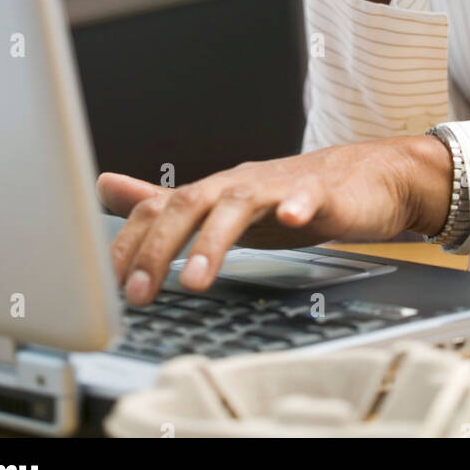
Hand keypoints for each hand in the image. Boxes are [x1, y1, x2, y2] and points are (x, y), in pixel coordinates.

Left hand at [97, 135, 451, 304]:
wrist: (367, 177)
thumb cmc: (289, 196)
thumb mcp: (220, 204)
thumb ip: (163, 201)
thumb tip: (103, 185)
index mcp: (213, 191)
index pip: (159, 208)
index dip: (130, 243)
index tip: (108, 285)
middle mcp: (239, 184)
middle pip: (190, 203)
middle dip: (159, 249)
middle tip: (139, 292)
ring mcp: (279, 186)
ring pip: (239, 202)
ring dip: (214, 239)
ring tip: (196, 279)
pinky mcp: (323, 193)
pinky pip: (308, 196)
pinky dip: (297, 205)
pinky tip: (292, 218)